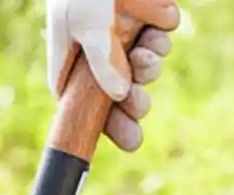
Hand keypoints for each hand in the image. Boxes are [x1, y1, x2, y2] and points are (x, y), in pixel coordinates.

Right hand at [46, 0, 180, 151]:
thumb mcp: (86, 24)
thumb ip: (102, 61)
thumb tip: (121, 94)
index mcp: (73, 60)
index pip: (88, 106)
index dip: (109, 125)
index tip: (131, 141)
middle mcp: (99, 51)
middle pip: (121, 94)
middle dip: (135, 102)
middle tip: (142, 107)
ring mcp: (124, 33)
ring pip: (145, 66)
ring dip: (150, 66)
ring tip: (146, 54)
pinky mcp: (147, 14)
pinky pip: (160, 34)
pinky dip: (160, 31)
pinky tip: (154, 26)